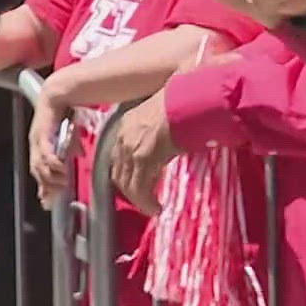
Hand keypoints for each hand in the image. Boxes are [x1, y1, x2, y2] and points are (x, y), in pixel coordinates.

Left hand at [27, 93, 75, 204]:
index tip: (46, 201)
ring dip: (49, 177)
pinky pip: (45, 153)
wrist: (60, 93)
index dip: (42, 185)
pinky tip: (59, 169)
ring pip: (39, 165)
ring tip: (62, 184)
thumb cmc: (64, 112)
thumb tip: (80, 156)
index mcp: (40, 145)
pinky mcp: (42, 134)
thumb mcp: (70, 134)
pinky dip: (51, 163)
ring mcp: (37, 139)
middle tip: (52, 199)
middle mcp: (35, 144)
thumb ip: (72, 147)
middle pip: (36, 171)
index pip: (38, 169)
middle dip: (45, 186)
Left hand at [109, 89, 179, 214]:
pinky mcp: (143, 159)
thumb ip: (157, 133)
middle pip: (117, 172)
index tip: (133, 183)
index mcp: (127, 124)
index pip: (117, 156)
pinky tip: (156, 207)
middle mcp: (123, 137)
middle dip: (127, 189)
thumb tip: (166, 145)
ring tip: (151, 207)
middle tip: (141, 199)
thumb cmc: (182, 104)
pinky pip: (139, 189)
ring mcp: (131, 148)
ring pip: (126, 184)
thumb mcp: (162, 118)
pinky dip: (146, 202)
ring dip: (138, 199)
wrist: (188, 98)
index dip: (124, 172)